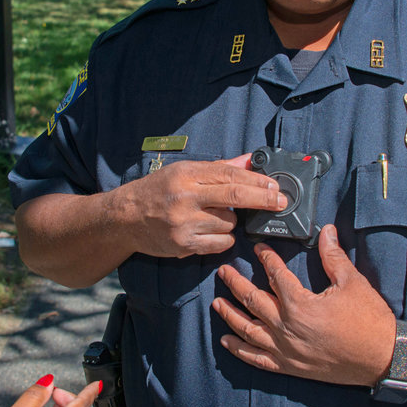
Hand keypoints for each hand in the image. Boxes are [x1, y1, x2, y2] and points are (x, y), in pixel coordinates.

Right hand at [118, 154, 286, 257]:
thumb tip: (250, 161)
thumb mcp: (184, 171)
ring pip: (230, 223)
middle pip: (235, 198)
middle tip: (281, 201)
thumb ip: (218, 168)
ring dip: (232, 220)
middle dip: (264, 199)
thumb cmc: (157, 190)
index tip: (275, 185)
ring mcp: (184, 224)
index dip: (257, 180)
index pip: (229, 175)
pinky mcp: (184, 246)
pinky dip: (224, 237)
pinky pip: (221, 243)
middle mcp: (185, 198)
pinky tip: (211, 230)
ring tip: (215, 215)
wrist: (125, 217)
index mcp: (186, 174)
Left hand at [213, 225, 396, 385]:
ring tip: (217, 303)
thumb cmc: (371, 320)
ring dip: (230, 315)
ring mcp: (286, 350)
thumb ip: (333, 256)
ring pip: (248, 330)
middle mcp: (287, 327)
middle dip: (235, 284)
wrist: (385, 357)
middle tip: (223, 272)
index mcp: (300, 304)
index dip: (265, 259)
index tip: (258, 249)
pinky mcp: (290, 366)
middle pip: (251, 301)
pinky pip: (257, 360)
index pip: (275, 275)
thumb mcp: (352, 282)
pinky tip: (227, 341)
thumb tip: (327, 230)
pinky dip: (239, 350)